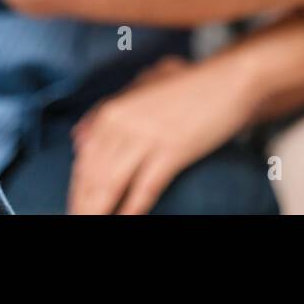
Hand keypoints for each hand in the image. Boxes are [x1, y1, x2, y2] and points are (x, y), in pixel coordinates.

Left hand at [68, 57, 251, 214]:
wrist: (228, 79)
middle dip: (83, 202)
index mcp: (112, 110)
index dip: (77, 188)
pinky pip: (144, 188)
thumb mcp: (141, 90)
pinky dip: (131, 210)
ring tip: (92, 226)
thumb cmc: (187, 86)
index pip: (83, 159)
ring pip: (110, 184)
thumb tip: (78, 138)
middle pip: (92, 175)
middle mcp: (122, 123)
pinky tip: (124, 222)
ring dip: (98, 210)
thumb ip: (109, 111)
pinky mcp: (171, 151)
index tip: (75, 204)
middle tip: (77, 220)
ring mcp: (145, 137)